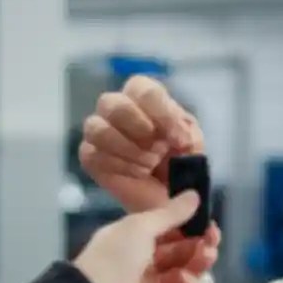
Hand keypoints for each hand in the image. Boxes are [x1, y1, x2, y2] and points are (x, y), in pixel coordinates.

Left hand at [72, 191, 217, 282]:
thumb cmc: (116, 256)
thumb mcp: (141, 225)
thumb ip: (171, 212)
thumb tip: (195, 194)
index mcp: (138, 240)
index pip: (172, 232)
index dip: (193, 228)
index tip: (209, 224)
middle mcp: (147, 263)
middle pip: (184, 253)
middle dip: (201, 245)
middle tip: (211, 243)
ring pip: (188, 274)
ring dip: (199, 265)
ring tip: (204, 258)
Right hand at [79, 75, 204, 211]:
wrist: (167, 192)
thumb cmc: (179, 160)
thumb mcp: (192, 143)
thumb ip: (186, 132)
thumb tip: (177, 137)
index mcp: (144, 97)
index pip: (142, 89)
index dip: (161, 114)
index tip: (179, 140)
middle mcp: (117, 108)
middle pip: (113, 104)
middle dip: (139, 130)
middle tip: (159, 151)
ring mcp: (99, 130)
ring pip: (97, 129)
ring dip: (129, 150)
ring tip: (150, 165)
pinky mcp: (90, 155)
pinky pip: (92, 155)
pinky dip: (120, 167)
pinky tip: (139, 174)